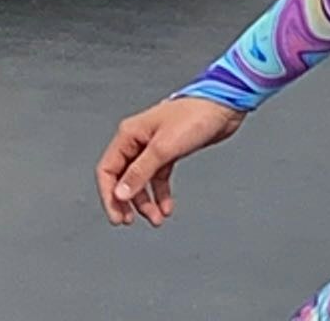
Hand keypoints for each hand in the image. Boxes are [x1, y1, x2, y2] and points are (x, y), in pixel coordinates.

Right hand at [96, 95, 240, 225]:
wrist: (222, 108)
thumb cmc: (194, 117)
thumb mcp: (163, 148)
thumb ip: (139, 173)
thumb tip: (120, 193)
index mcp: (129, 134)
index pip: (108, 170)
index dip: (109, 195)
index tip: (117, 217)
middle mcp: (137, 141)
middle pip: (122, 178)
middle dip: (127, 201)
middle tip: (130, 220)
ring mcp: (152, 147)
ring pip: (141, 181)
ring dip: (146, 202)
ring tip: (156, 218)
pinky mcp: (168, 153)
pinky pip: (157, 178)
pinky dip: (161, 194)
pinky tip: (166, 207)